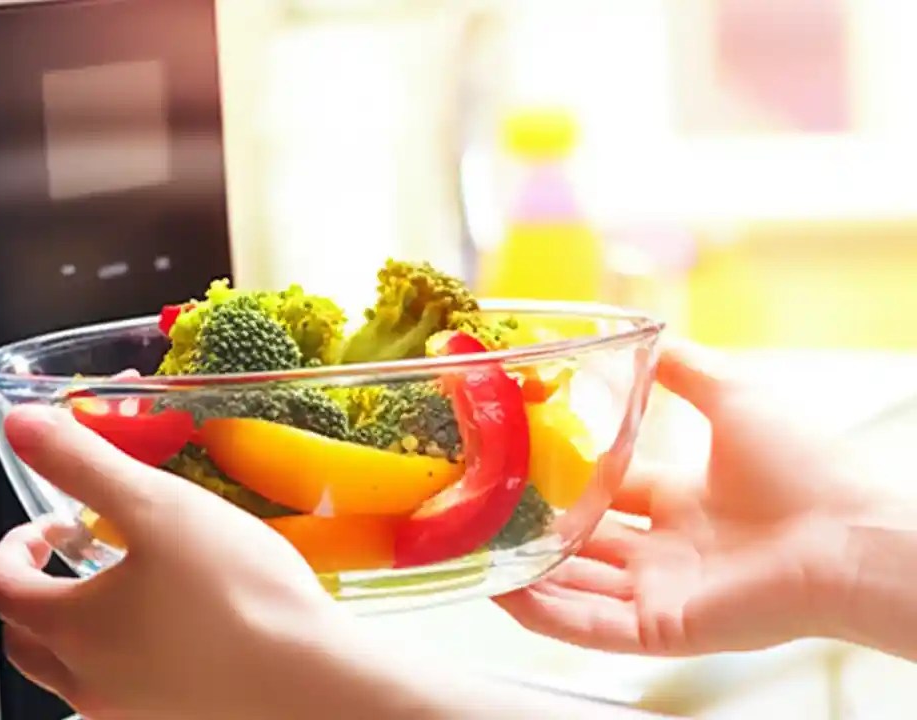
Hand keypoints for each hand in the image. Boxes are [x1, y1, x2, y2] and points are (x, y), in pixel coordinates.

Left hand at [0, 407, 679, 718]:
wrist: (343, 714)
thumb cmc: (260, 621)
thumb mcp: (171, 513)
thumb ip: (90, 452)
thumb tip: (23, 406)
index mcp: (83, 639)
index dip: (13, 547)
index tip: (43, 521)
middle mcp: (106, 695)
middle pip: (43, 643)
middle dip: (62, 587)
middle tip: (96, 547)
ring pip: (110, 676)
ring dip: (127, 626)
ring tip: (174, 578)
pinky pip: (174, 701)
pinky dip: (187, 661)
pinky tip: (239, 627)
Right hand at [495, 338, 882, 655]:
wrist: (851, 536)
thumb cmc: (807, 466)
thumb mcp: (734, 393)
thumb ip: (685, 368)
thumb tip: (649, 331)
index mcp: (685, 502)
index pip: (609, 493)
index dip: (564, 480)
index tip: (516, 459)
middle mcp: (669, 551)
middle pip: (583, 545)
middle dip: (532, 530)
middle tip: (479, 509)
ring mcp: (663, 593)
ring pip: (574, 590)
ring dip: (524, 574)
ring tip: (470, 554)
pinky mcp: (663, 628)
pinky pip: (589, 628)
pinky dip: (543, 612)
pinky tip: (501, 591)